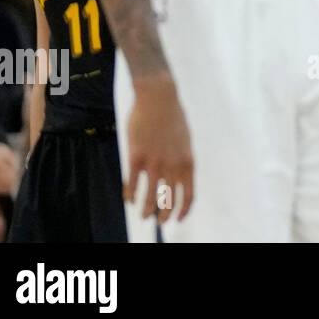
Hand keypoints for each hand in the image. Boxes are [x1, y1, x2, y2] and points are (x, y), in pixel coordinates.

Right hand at [123, 75, 193, 223]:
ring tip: (143, 215)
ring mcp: (154, 162)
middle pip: (169, 200)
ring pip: (150, 197)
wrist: (159, 97)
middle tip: (158, 220)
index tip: (178, 219)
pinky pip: (132, 184)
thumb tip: (178, 177)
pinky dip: (130, 195)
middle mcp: (173, 165)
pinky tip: (129, 200)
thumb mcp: (186, 141)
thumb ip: (182, 160)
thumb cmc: (173, 117)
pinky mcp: (136, 156)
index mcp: (188, 162)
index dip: (183, 211)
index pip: (189, 195)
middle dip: (163, 214)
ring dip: (146, 210)